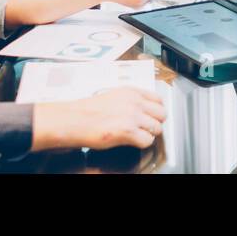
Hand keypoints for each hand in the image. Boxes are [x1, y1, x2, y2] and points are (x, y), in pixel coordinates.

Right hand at [31, 87, 166, 150]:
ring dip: (149, 134)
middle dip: (155, 122)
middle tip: (146, 128)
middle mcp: (135, 102)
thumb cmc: (88, 110)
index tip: (152, 116)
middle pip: (162, 114)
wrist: (74, 119)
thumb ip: (130, 100)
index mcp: (131, 91)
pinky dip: (142, 144)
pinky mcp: (128, 132)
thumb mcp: (113, 96)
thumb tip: (142, 108)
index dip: (155, 110)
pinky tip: (132, 141)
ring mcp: (133, 116)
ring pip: (157, 128)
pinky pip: (148, 141)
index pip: (158, 99)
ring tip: (137, 135)